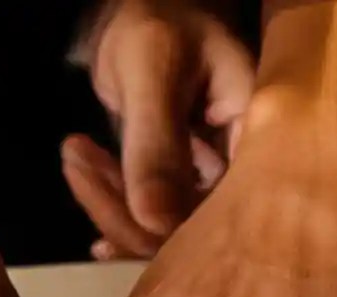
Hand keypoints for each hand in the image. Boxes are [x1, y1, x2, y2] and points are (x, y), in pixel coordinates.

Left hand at [63, 0, 254, 258]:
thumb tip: (153, 223)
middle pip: (191, 233)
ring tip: (75, 152)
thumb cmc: (158, 17)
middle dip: (124, 211)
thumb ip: (156, 143)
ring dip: (109, 202)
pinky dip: (112, 203)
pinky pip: (151, 214)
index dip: (168, 227)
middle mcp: (244, 172)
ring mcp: (213, 179)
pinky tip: (88, 184)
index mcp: (261, 143)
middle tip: (79, 162)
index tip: (117, 194)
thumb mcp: (155, 69)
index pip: (225, 217)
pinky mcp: (182, 181)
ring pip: (163, 228)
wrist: (145, 6)